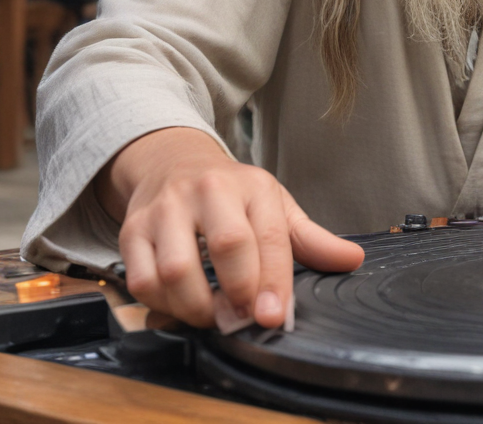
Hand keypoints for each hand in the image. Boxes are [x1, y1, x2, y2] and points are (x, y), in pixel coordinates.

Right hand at [96, 127, 364, 328]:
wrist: (172, 163)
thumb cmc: (231, 193)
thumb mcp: (275, 205)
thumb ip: (311, 239)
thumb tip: (351, 260)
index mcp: (251, 186)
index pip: (270, 235)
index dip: (274, 281)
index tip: (274, 316)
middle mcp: (208, 191)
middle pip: (227, 245)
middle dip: (239, 292)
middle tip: (243, 318)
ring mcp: (165, 210)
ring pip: (176, 270)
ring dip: (197, 307)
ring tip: (212, 314)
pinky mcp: (131, 231)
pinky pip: (142, 281)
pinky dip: (162, 306)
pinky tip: (180, 305)